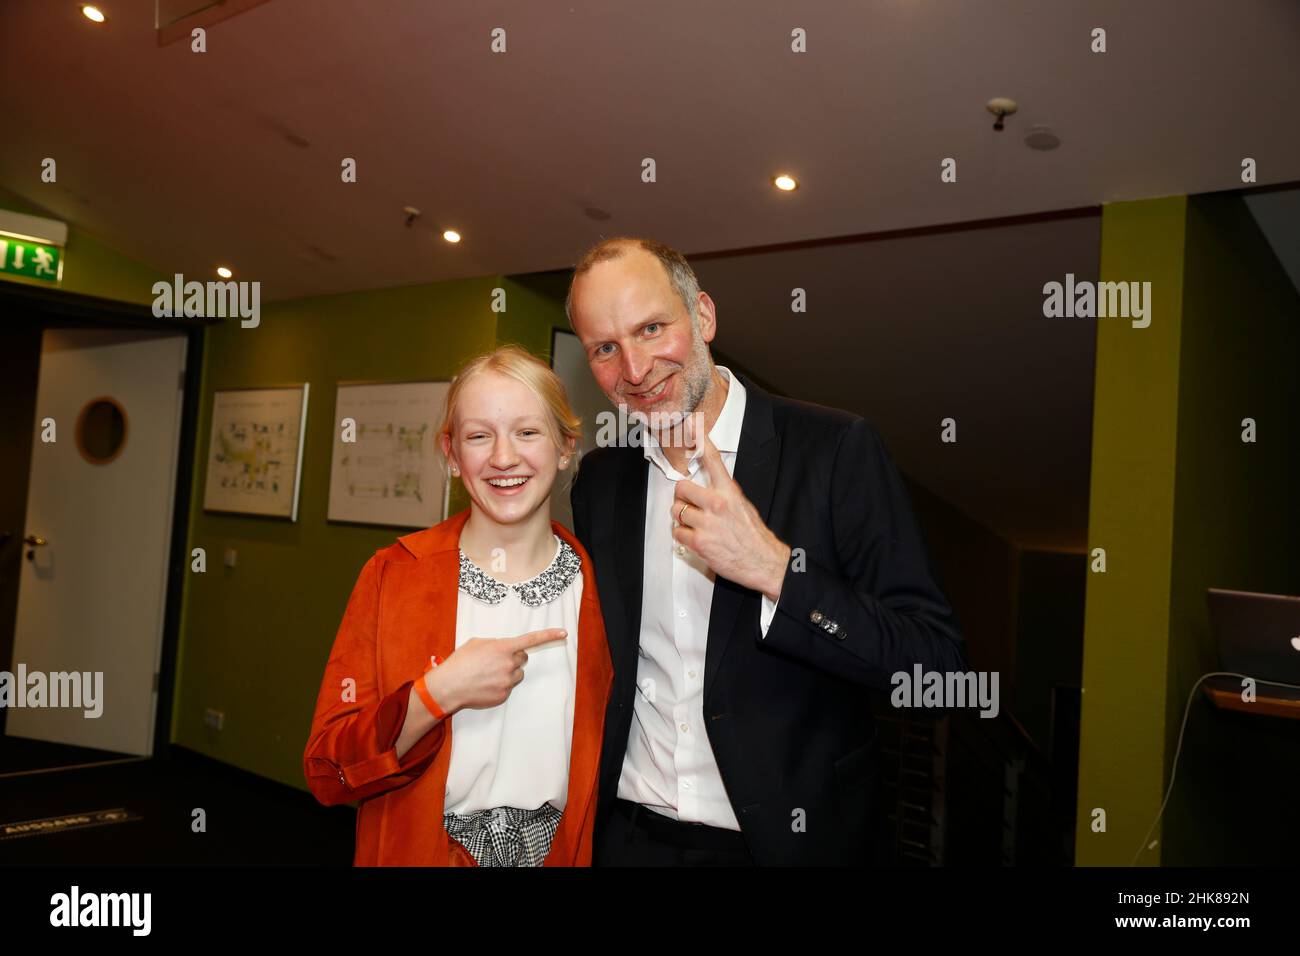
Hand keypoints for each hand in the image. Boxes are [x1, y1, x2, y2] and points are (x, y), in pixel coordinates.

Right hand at [425, 628, 565, 712]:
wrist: (449, 686)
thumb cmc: (460, 662)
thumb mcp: (476, 643)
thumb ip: (495, 643)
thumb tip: (503, 648)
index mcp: (503, 648)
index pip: (531, 640)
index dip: (549, 635)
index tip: (564, 633)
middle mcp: (509, 664)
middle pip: (523, 659)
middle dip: (514, 658)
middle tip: (496, 660)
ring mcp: (508, 681)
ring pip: (517, 674)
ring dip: (508, 672)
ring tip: (488, 674)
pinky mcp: (504, 695)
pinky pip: (509, 687)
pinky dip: (500, 685)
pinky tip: (485, 684)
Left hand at [670, 428, 790, 600]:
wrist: (762, 561)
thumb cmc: (753, 536)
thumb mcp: (743, 506)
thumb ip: (723, 494)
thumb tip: (706, 489)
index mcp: (729, 492)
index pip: (714, 461)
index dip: (702, 441)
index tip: (693, 426)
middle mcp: (716, 504)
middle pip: (682, 488)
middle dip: (682, 498)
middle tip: (690, 506)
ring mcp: (706, 523)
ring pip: (677, 512)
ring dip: (682, 519)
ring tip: (698, 526)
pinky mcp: (699, 541)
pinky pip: (678, 532)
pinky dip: (683, 536)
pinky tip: (697, 539)